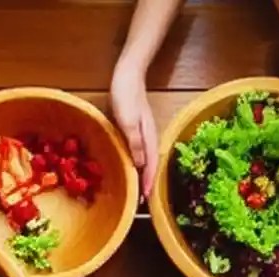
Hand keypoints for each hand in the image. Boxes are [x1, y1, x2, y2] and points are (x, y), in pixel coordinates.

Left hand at [110, 63, 157, 198]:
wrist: (128, 74)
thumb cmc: (127, 96)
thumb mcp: (129, 121)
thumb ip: (135, 144)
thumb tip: (140, 166)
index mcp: (149, 139)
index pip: (151, 167)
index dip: (147, 184)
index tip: (144, 201)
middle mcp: (149, 139)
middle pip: (150, 165)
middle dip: (146, 183)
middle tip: (140, 200)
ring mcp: (143, 134)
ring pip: (145, 159)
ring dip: (141, 174)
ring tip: (135, 188)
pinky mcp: (135, 129)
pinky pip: (137, 152)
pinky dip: (135, 163)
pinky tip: (129, 165)